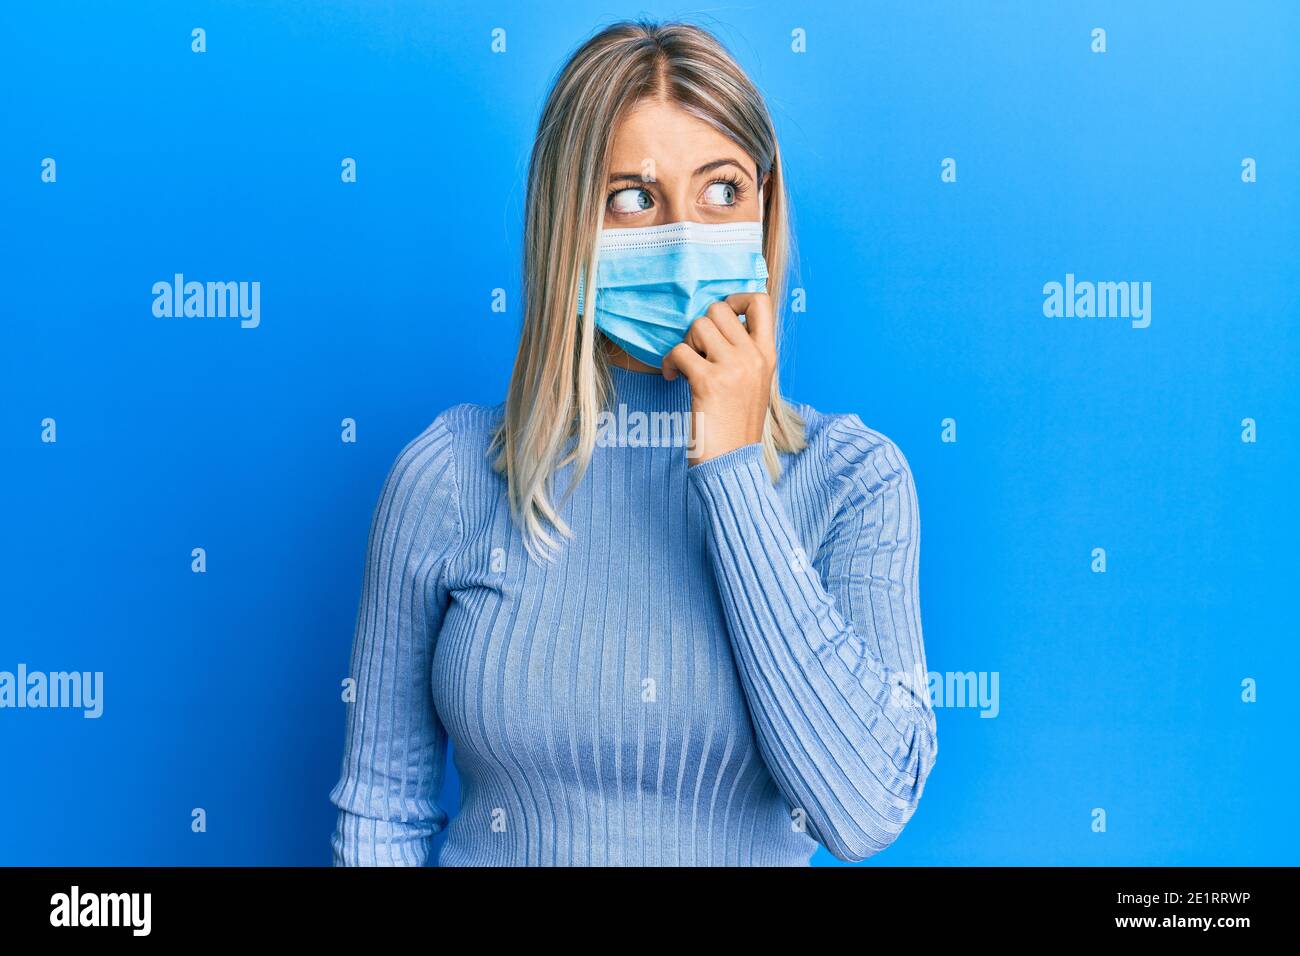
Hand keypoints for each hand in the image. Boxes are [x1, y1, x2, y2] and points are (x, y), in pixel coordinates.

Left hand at [662, 292, 774, 464]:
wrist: (732, 463)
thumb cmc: (736, 426)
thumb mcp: (754, 384)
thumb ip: (745, 354)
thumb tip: (719, 324)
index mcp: (768, 355)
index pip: (760, 301)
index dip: (735, 298)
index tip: (721, 316)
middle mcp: (754, 357)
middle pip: (718, 309)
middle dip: (700, 327)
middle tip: (696, 352)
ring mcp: (733, 368)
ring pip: (697, 325)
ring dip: (685, 343)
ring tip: (685, 367)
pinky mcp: (708, 382)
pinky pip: (679, 351)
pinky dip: (669, 362)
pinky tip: (672, 377)